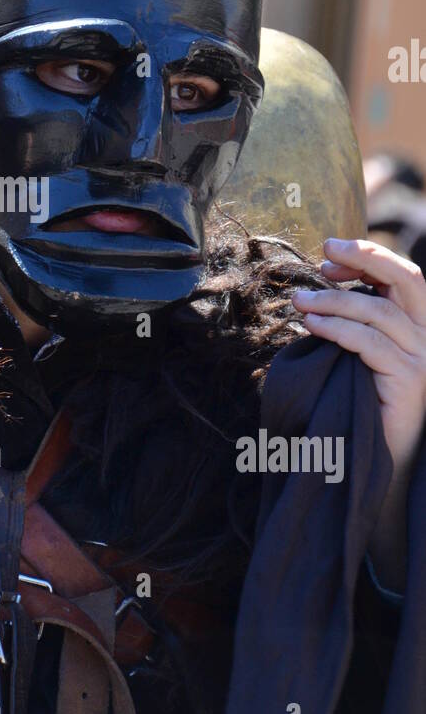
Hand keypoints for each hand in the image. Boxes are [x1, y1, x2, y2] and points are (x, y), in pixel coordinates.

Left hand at [292, 237, 425, 590]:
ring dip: (333, 301)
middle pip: (408, 280)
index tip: (330, 254)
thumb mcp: (360, 353)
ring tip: (299, 302)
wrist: (379, 462)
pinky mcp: (409, 382)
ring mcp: (423, 359)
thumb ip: (356, 320)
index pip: (404, 277)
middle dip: (367, 257)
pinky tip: (312, 326)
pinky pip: (370, 344)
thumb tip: (324, 283)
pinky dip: (337, 329)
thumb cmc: (362, 405)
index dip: (370, 258)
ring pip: (379, 312)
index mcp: (420, 326)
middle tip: (326, 250)